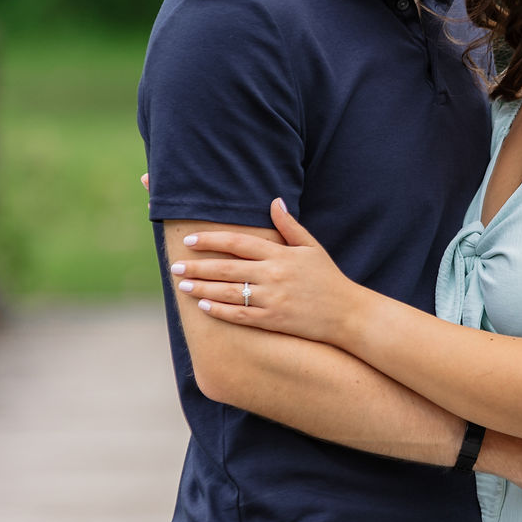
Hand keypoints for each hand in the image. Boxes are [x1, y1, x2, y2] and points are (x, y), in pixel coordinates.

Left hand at [172, 198, 361, 344]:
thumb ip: (289, 225)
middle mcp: (273, 275)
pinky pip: (239, 315)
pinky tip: (203, 306)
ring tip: (182, 284)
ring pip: (228, 292)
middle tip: (175, 265)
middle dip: (197, 266)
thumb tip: (274, 201)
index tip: (190, 240)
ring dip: (202, 288)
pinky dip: (219, 310)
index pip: (237, 243)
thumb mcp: (312, 247)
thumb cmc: (328, 278)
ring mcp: (272, 299)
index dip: (211, 240)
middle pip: (226, 267)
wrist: (347, 314)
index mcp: (280, 254)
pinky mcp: (273, 321)